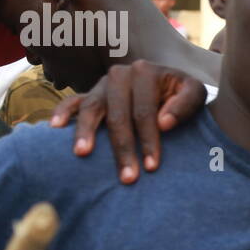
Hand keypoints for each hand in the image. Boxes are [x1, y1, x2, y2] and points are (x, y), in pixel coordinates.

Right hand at [49, 60, 207, 183]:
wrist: (169, 85)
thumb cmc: (182, 94)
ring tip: (83, 154)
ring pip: (92, 108)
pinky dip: (62, 112)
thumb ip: (186, 104)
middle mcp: (120, 75)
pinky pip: (72, 102)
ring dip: (86, 132)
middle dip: (122, 147)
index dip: (149, 140)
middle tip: (127, 177)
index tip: (152, 166)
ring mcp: (102, 85)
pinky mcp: (90, 93)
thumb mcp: (194, 93)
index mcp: (145, 72)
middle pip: (118, 114)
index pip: (144, 111)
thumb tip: (164, 123)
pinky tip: (54, 128)